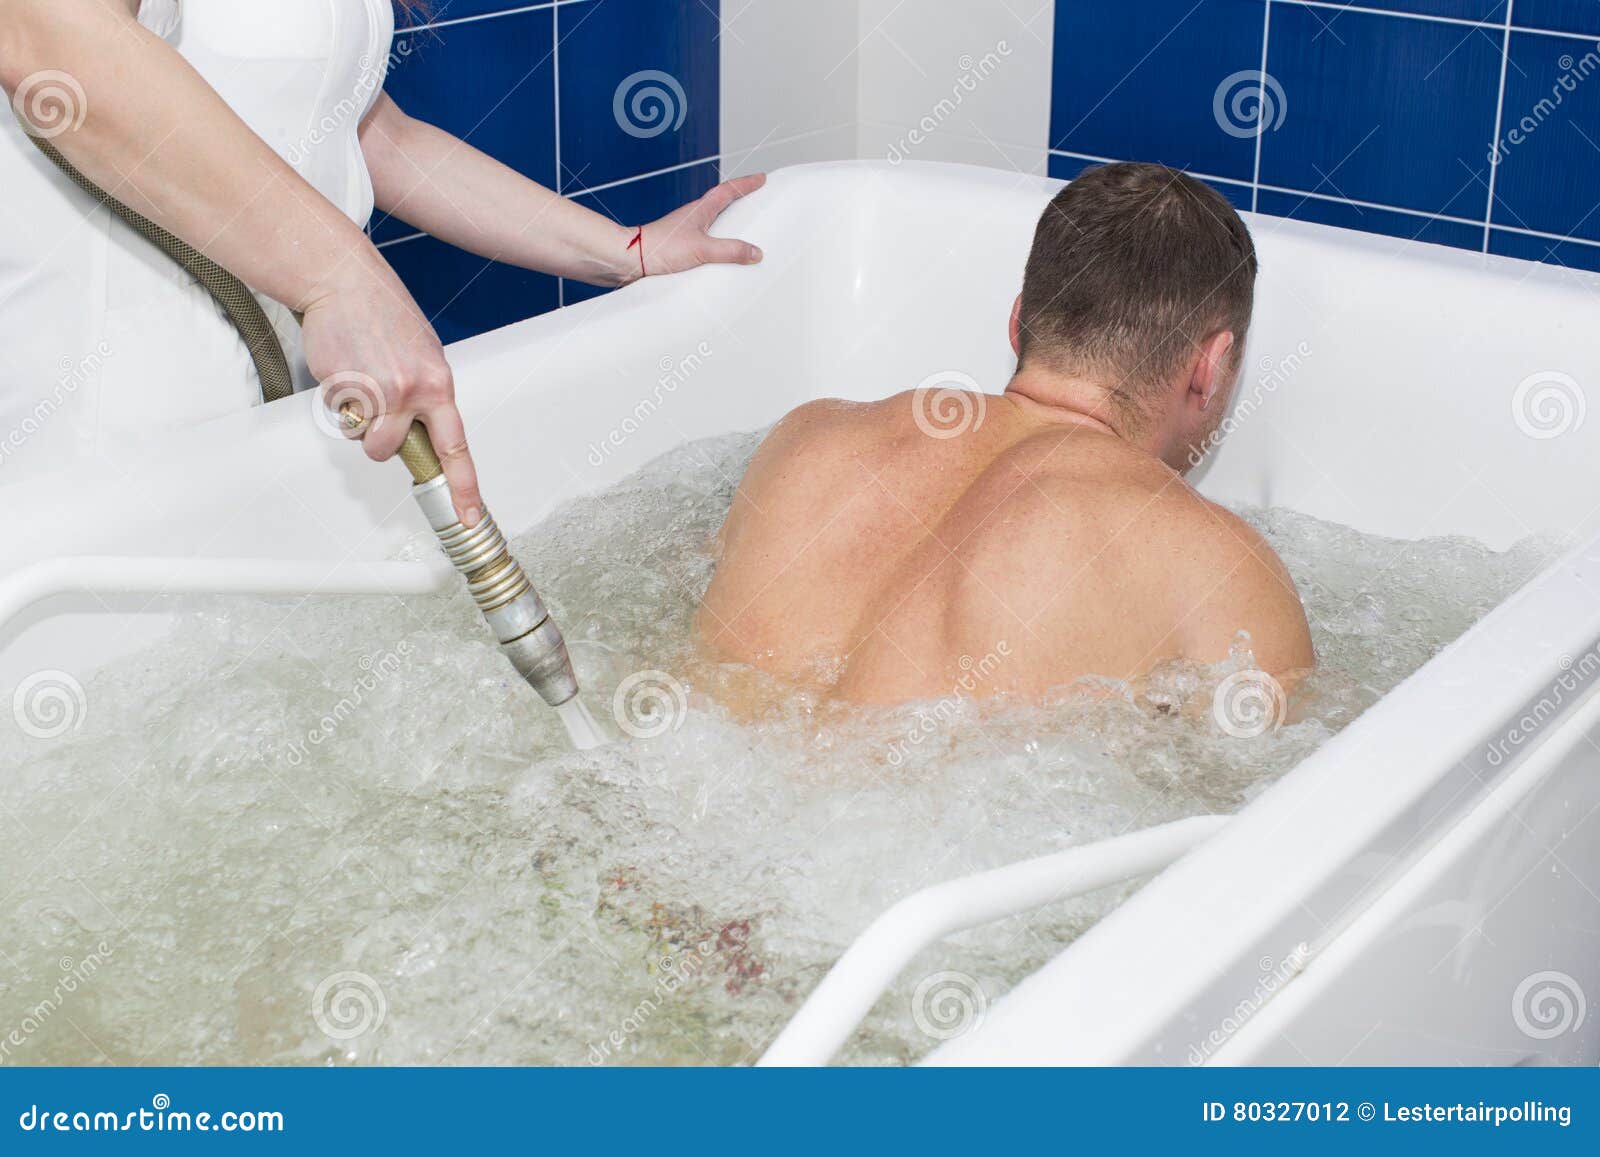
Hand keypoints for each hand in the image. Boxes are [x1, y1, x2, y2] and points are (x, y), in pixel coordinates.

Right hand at [299, 263, 483, 526]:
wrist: (344, 280)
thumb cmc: (383, 314)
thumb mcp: (423, 355)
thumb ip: (426, 395)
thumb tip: (423, 430)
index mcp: (439, 385)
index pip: (456, 448)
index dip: (463, 487)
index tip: (468, 515)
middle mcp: (413, 391)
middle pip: (390, 450)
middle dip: (377, 440)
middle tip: (374, 407)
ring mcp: (377, 390)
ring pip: (361, 437)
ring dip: (355, 420)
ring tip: (359, 381)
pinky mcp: (343, 386)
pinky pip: (337, 414)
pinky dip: (336, 398)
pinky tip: (344, 367)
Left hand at [627, 173, 766, 281]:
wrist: (631, 259)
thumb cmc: (659, 247)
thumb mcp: (702, 249)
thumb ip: (730, 251)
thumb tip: (754, 252)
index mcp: (700, 210)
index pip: (728, 191)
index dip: (746, 184)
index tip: (760, 178)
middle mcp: (693, 218)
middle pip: (721, 204)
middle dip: (739, 201)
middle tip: (754, 201)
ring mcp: (686, 232)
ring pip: (712, 224)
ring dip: (727, 226)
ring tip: (742, 234)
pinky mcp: (680, 248)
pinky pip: (705, 244)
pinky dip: (717, 247)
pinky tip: (720, 260)